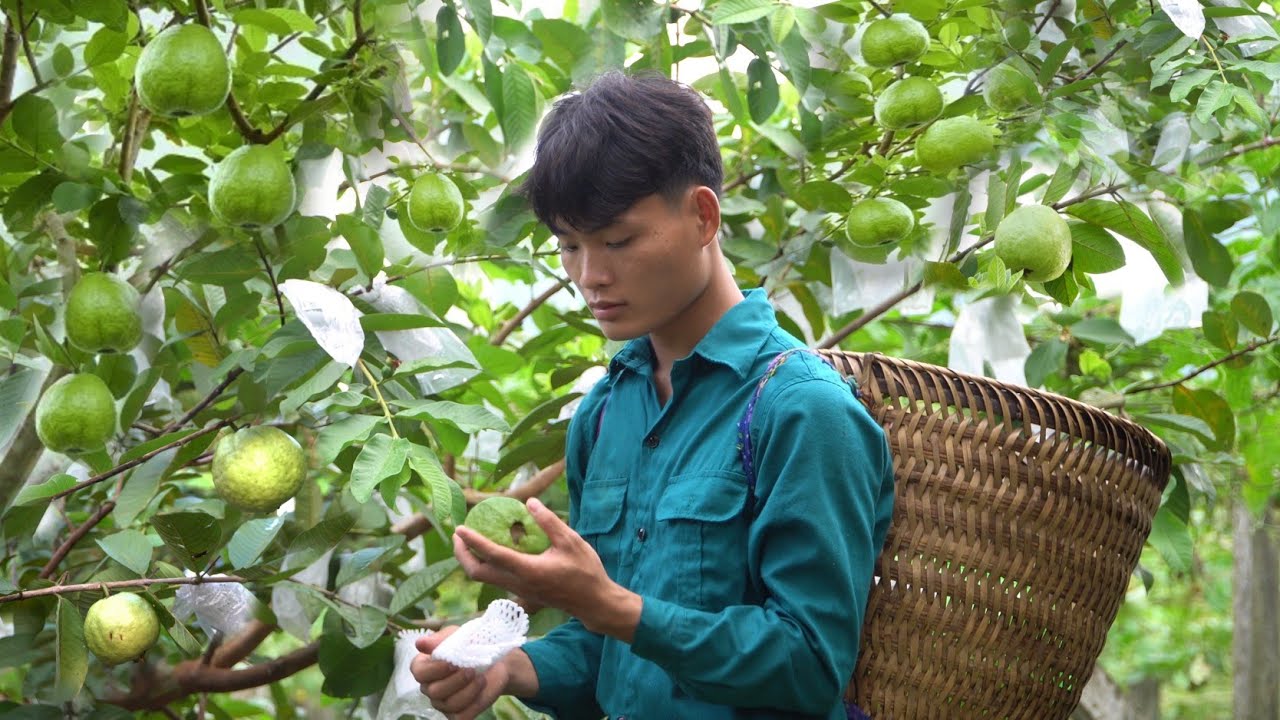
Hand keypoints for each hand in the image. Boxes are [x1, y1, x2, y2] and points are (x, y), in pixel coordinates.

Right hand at [410, 627, 508, 719]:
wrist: (497, 660)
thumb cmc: (472, 645)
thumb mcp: (457, 636)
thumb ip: (439, 640)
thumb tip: (420, 643)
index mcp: (425, 666)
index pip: (419, 672)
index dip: (435, 670)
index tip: (452, 663)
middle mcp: (430, 687)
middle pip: (434, 691)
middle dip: (455, 681)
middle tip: (471, 670)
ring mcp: (443, 703)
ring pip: (449, 704)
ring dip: (468, 691)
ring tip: (480, 679)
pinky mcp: (458, 714)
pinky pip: (461, 716)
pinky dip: (474, 704)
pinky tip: (481, 690)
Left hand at [453, 498, 640, 639]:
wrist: (593, 603)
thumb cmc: (585, 571)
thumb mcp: (571, 541)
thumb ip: (549, 522)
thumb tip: (530, 502)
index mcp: (527, 570)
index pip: (492, 554)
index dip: (473, 541)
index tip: (460, 528)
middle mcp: (518, 583)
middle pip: (477, 573)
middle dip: (462, 554)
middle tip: (457, 534)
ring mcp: (519, 591)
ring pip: (484, 579)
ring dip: (471, 560)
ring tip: (467, 541)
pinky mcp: (522, 593)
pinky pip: (495, 579)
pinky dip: (485, 565)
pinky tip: (491, 552)